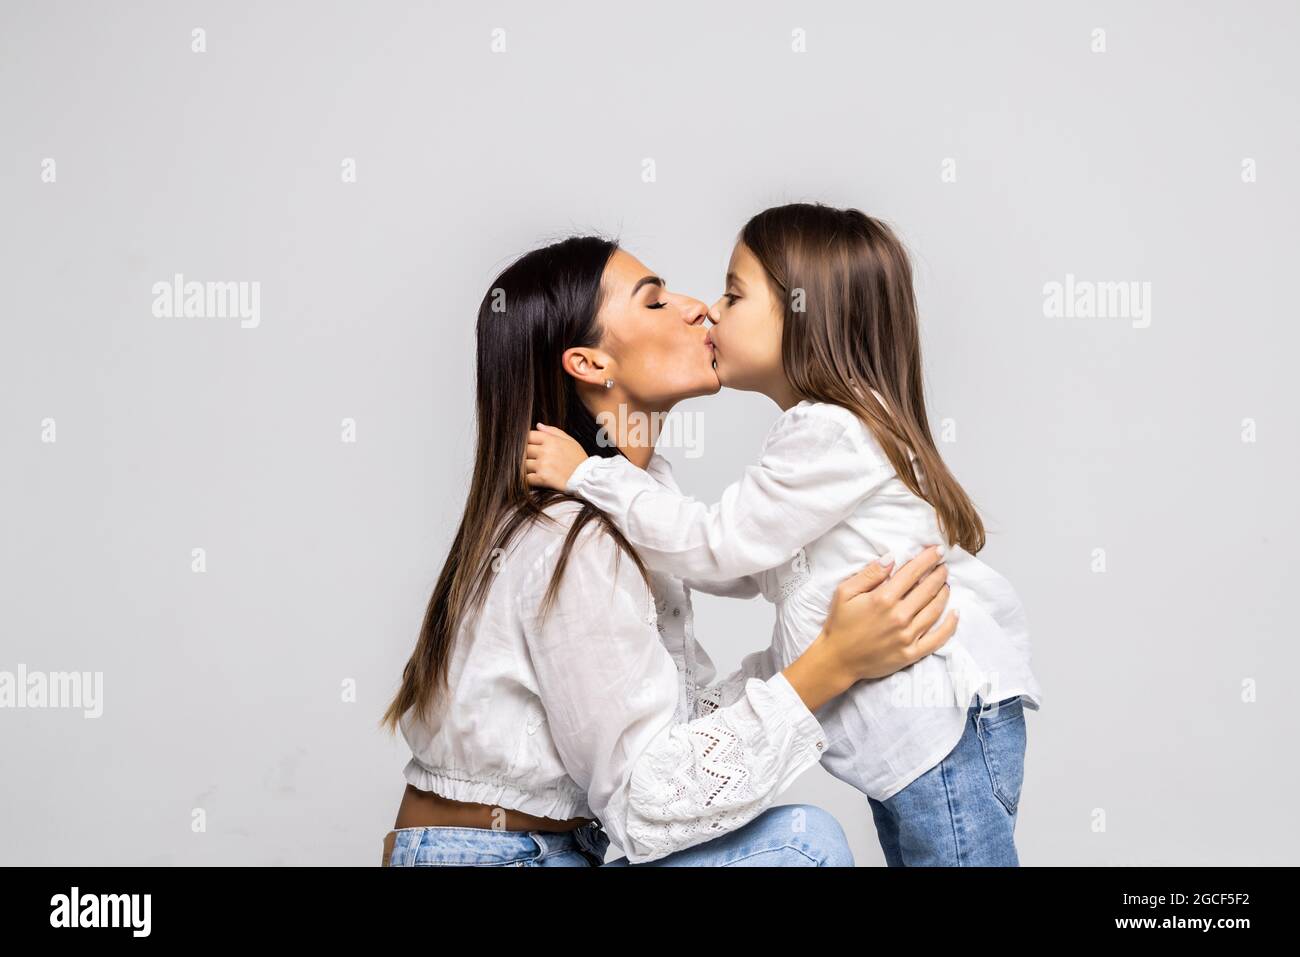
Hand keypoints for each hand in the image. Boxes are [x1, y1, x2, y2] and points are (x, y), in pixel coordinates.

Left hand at [524, 423, 587, 490]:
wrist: (587, 478)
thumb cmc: (578, 459)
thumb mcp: (570, 441)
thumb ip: (553, 431)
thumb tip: (538, 425)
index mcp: (551, 440)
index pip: (529, 436)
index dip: (528, 441)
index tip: (532, 446)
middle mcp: (545, 451)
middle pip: (524, 450)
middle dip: (527, 454)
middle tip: (533, 459)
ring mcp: (543, 465)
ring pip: (524, 464)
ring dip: (527, 467)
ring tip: (536, 469)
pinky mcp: (543, 478)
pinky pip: (527, 477)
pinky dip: (529, 479)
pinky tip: (537, 478)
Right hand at [816, 545, 956, 681]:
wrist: (838, 659)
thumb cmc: (840, 624)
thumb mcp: (845, 592)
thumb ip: (869, 574)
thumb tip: (891, 558)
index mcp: (883, 599)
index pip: (912, 573)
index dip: (927, 559)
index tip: (937, 550)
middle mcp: (899, 616)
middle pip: (927, 590)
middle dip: (939, 574)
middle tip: (944, 566)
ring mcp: (907, 636)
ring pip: (935, 610)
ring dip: (944, 594)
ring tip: (946, 585)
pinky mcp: (911, 653)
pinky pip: (937, 639)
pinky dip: (949, 626)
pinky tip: (955, 614)